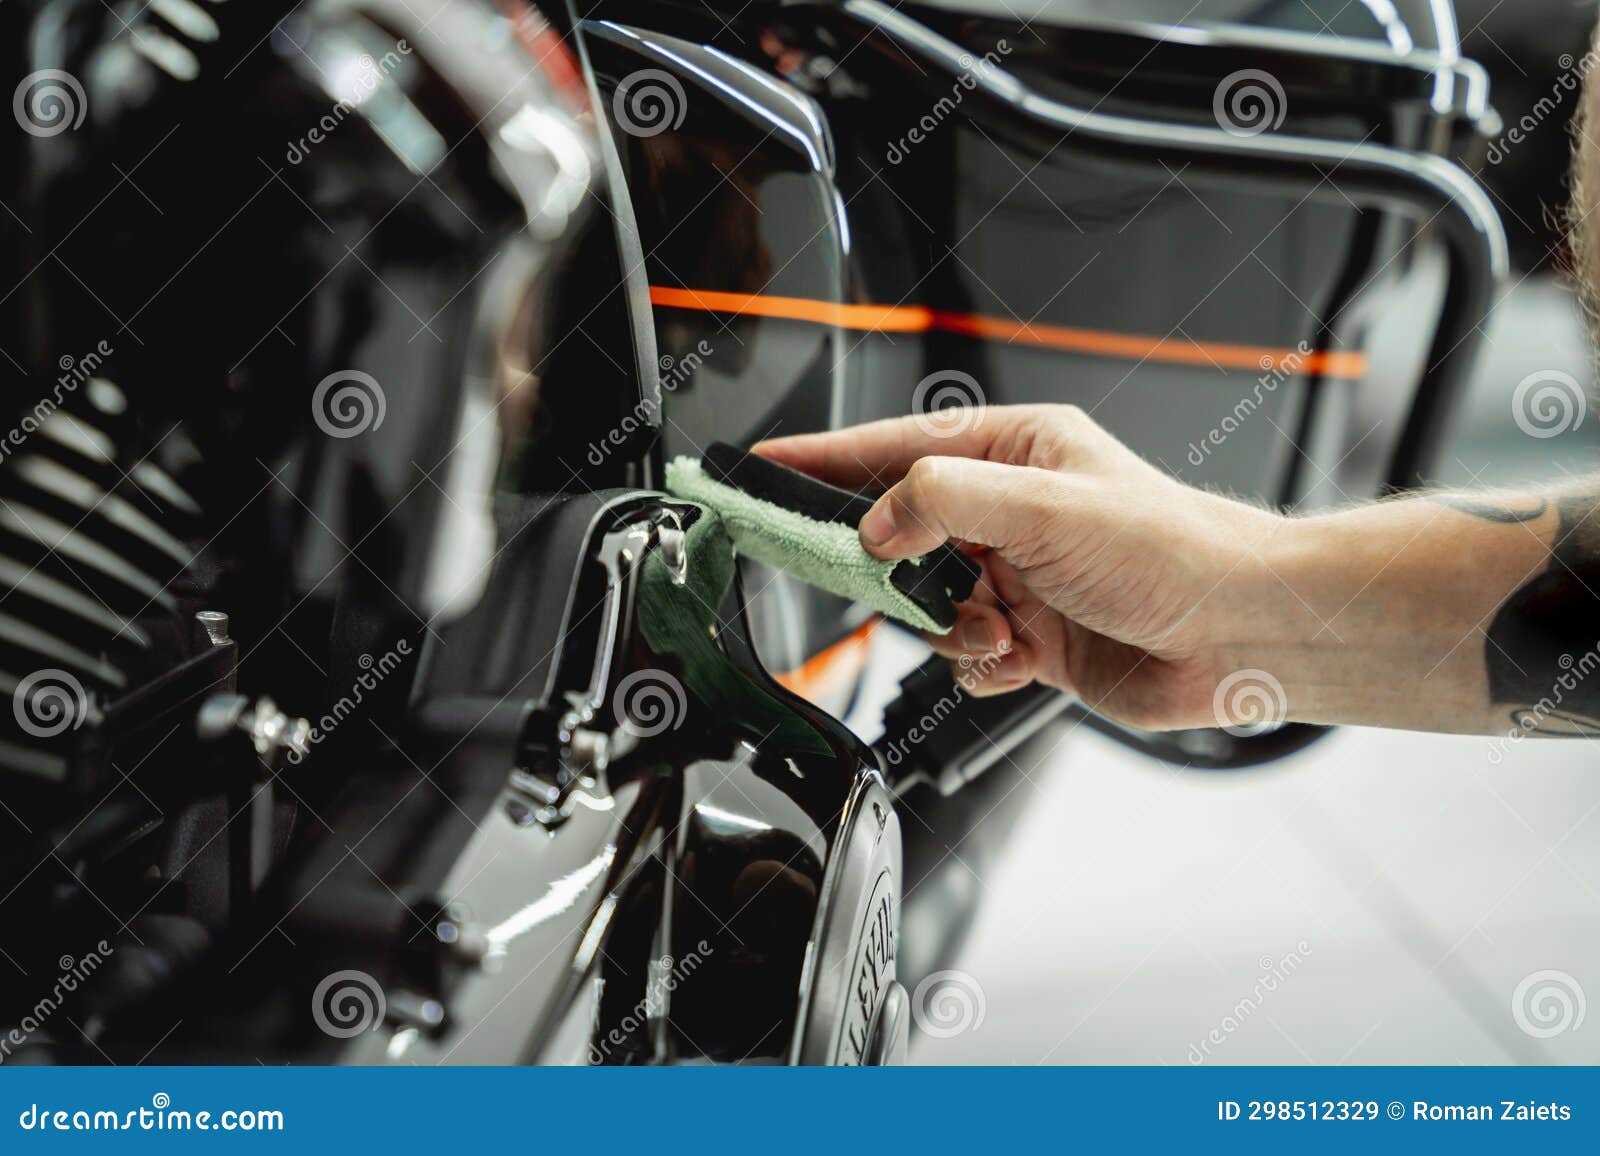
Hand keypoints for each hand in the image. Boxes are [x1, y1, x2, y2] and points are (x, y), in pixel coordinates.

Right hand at [756, 405, 1287, 730]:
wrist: (1240, 634)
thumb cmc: (1174, 550)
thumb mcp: (1045, 506)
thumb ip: (944, 503)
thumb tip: (878, 526)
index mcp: (1014, 452)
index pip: (893, 450)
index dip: (821, 460)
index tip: (763, 468)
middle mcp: (1010, 512)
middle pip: (899, 533)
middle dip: (897, 569)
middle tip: (887, 580)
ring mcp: (1018, 577)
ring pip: (926, 605)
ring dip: (952, 627)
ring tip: (1000, 628)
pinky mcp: (1031, 636)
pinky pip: (962, 654)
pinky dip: (980, 664)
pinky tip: (1021, 657)